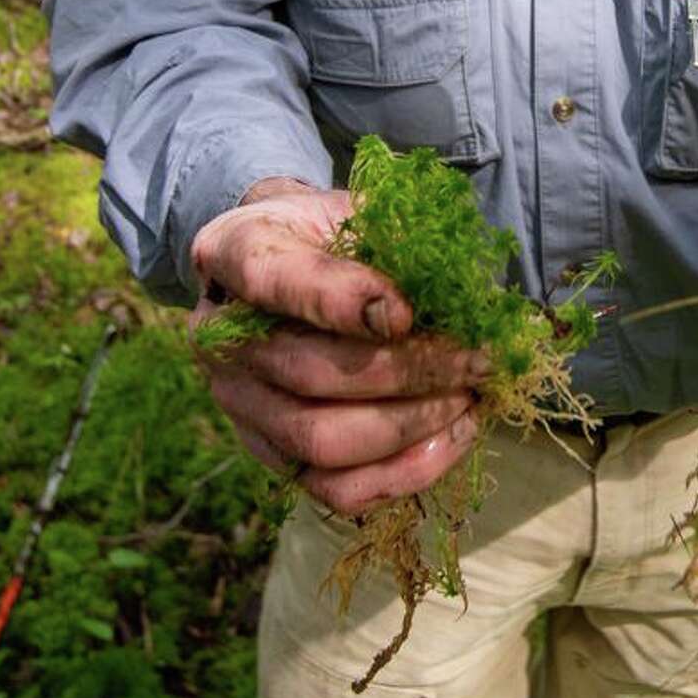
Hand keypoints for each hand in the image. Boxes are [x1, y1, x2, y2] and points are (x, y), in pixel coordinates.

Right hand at [189, 179, 485, 514]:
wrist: (285, 264)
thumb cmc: (329, 233)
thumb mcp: (353, 208)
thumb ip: (394, 235)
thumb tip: (463, 288)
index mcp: (235, 251)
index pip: (277, 281)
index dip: (340, 299)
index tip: (406, 311)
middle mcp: (220, 337)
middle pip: (311, 374)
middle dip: (410, 372)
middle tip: (476, 359)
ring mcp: (239, 403)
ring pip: (323, 441)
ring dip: (412, 426)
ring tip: (469, 398)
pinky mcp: (270, 454)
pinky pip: (334, 489)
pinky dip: (404, 472)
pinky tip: (453, 436)